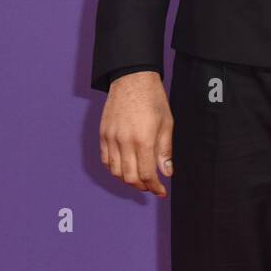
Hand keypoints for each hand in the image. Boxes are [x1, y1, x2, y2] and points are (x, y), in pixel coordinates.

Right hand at [99, 71, 172, 197]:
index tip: (161, 192)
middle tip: (152, 186)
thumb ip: (165, 150)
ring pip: (115, 171)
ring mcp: (111, 138)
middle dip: (142, 186)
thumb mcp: (167, 123)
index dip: (154, 187)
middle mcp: (124, 142)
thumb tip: (167, 172)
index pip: (146, 174)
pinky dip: (114, 169)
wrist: (132, 79)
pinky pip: (105, 160)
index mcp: (143, 139)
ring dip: (128, 179)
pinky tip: (125, 167)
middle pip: (129, 177)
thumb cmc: (153, 99)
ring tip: (140, 178)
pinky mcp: (103, 134)